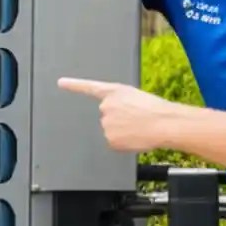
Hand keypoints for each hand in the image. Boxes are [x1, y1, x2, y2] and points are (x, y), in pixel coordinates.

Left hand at [58, 77, 176, 152]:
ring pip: (111, 130)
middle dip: (119, 118)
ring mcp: (106, 124)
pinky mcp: (110, 140)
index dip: (74, 85)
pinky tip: (136, 137)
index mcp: (113, 92)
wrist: (164, 123)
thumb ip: (119, 102)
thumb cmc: (155, 109)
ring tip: (139, 127)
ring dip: (122, 130)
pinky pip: (115, 142)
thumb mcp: (135, 97)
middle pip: (107, 115)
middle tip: (136, 118)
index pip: (89, 87)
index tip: (61, 83)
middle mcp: (105, 107)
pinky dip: (124, 142)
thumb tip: (117, 116)